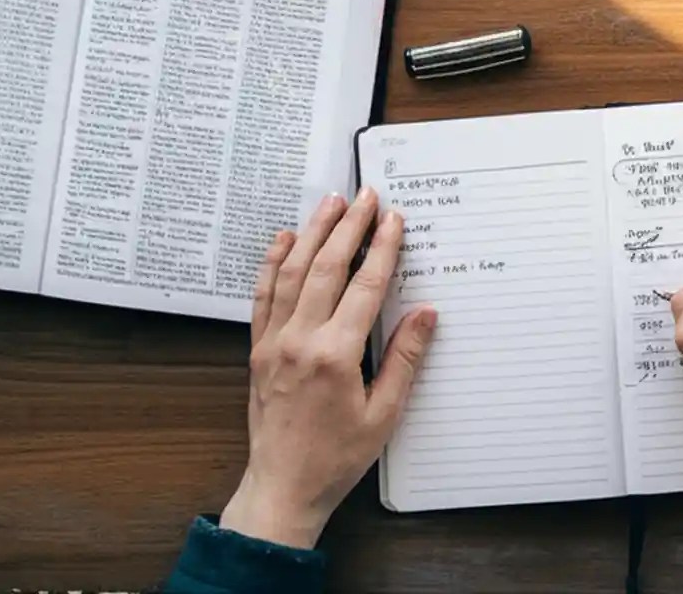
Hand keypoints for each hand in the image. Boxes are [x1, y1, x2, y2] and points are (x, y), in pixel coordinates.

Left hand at [219, 188, 435, 548]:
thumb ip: (404, 359)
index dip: (382, 249)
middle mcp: (300, 341)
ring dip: (312, 233)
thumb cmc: (336, 458)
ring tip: (330, 204)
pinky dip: (273, 263)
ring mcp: (273, 342)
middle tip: (365, 196)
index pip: (364, 287)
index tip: (394, 221)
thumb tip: (425, 314)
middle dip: (348, 226)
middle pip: (326, 267)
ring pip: (292, 273)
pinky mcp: (257, 349)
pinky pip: (263, 295)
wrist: (283, 487)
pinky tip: (283, 240)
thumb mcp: (384, 414)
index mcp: (335, 356)